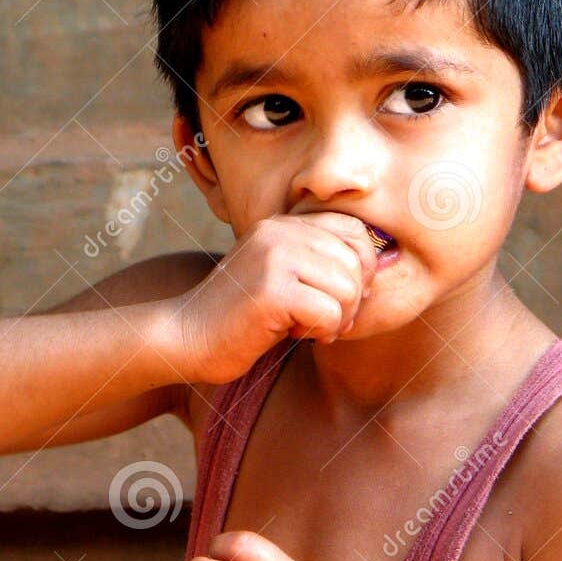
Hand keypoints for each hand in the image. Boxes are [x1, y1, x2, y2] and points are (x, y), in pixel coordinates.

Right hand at [174, 211, 378, 385]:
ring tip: (310, 328)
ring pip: (348, 288)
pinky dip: (322, 332)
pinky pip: (329, 313)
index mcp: (282, 224)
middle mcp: (279, 232)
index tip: (341, 297)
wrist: (184, 336)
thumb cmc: (237, 316)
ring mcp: (274, 258)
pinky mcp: (272, 291)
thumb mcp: (277, 275)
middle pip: (357, 261)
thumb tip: (377, 268)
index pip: (354, 231)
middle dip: (352, 300)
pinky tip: (297, 335)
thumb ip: (316, 263)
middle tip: (326, 320)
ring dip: (337, 319)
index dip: (361, 268)